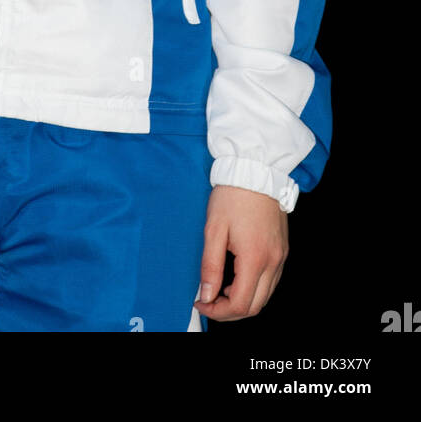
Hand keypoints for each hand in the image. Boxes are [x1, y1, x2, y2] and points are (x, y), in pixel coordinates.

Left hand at [194, 185, 288, 320]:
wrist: (255, 171)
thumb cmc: (232, 196)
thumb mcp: (213, 230)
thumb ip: (210, 266)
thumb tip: (206, 295)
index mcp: (255, 259)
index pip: (240, 304)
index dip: (218, 311)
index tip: (201, 303)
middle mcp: (273, 262)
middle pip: (255, 307)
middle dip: (230, 311)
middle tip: (209, 300)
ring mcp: (280, 257)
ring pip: (265, 296)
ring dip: (243, 300)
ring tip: (220, 287)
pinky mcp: (282, 250)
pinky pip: (271, 281)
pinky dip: (254, 287)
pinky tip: (237, 276)